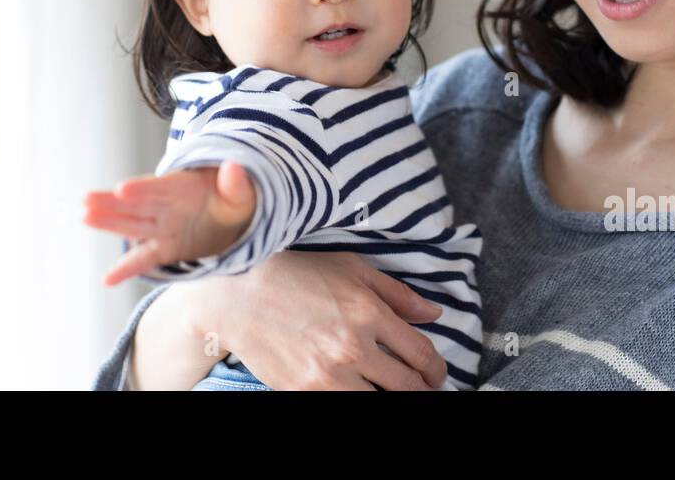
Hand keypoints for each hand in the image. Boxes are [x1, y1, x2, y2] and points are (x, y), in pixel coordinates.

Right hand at [83, 160, 256, 284]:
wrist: (229, 214)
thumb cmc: (232, 198)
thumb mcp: (240, 191)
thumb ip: (236, 183)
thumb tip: (233, 168)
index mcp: (181, 188)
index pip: (159, 187)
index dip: (142, 187)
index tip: (122, 189)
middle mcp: (165, 206)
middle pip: (135, 205)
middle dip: (112, 203)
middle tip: (87, 200)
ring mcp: (161, 226)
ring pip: (132, 226)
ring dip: (109, 223)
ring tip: (85, 217)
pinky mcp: (164, 247)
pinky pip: (144, 259)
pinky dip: (127, 269)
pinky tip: (107, 280)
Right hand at [186, 250, 449, 390]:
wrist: (238, 293)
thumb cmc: (297, 274)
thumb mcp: (352, 268)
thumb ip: (398, 293)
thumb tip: (434, 313)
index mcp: (369, 312)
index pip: (421, 354)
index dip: (436, 370)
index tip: (436, 374)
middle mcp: (353, 347)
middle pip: (407, 387)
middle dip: (421, 390)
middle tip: (422, 389)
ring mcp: (328, 374)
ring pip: (379, 401)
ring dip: (390, 397)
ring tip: (390, 390)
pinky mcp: (305, 391)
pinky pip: (345, 405)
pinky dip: (358, 398)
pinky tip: (359, 389)